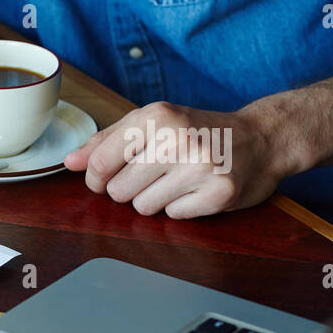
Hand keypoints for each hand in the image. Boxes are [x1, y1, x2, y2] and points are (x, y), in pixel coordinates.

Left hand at [64, 100, 291, 217]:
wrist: (262, 139)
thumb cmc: (198, 131)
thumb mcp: (153, 122)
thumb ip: (107, 140)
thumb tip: (70, 162)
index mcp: (157, 116)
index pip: (101, 163)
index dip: (96, 178)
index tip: (105, 177)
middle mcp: (178, 139)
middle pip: (118, 191)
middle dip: (129, 188)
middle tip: (154, 174)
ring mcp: (200, 167)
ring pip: (142, 207)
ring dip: (154, 199)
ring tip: (176, 180)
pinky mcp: (218, 194)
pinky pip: (173, 216)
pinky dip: (180, 207)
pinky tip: (195, 189)